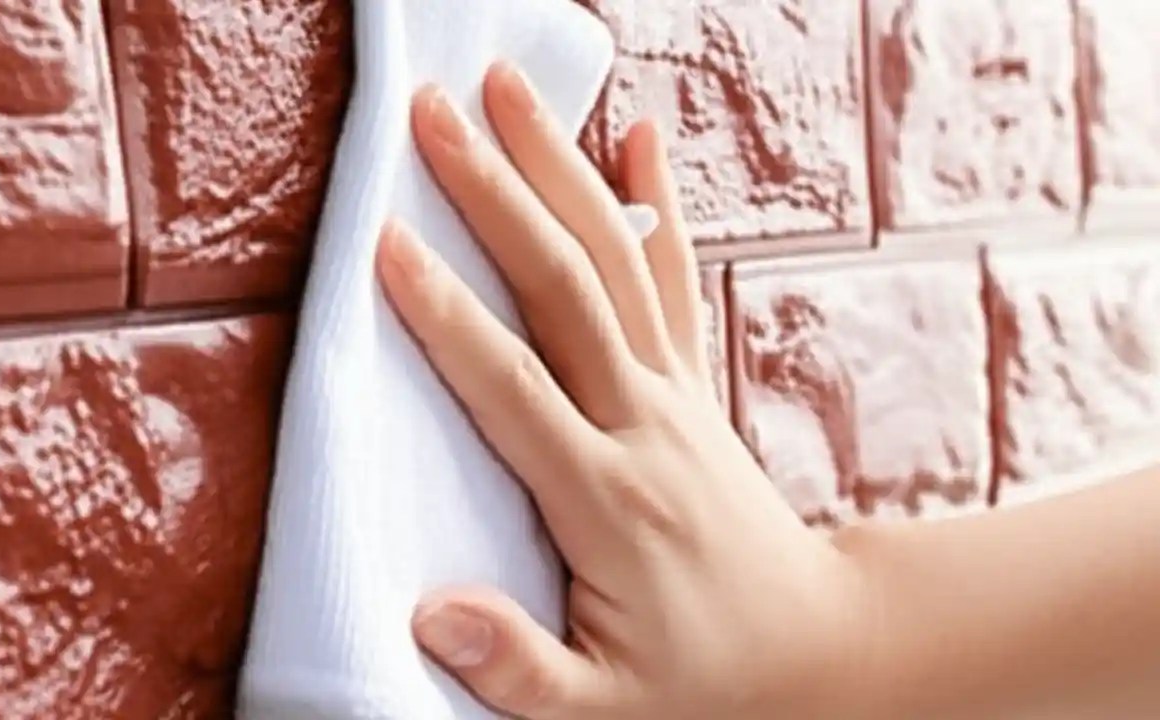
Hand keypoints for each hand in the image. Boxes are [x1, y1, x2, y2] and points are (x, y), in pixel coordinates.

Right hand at [376, 61, 870, 719]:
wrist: (820, 651)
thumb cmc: (704, 684)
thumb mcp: (605, 713)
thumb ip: (518, 666)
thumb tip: (427, 614)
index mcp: (605, 500)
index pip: (512, 387)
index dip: (447, 314)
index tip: (388, 239)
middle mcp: (643, 425)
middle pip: (565, 290)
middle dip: (496, 194)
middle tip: (435, 112)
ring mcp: (674, 397)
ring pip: (614, 261)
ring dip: (559, 169)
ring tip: (508, 91)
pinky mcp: (690, 388)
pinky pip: (674, 282)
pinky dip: (656, 206)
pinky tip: (640, 136)